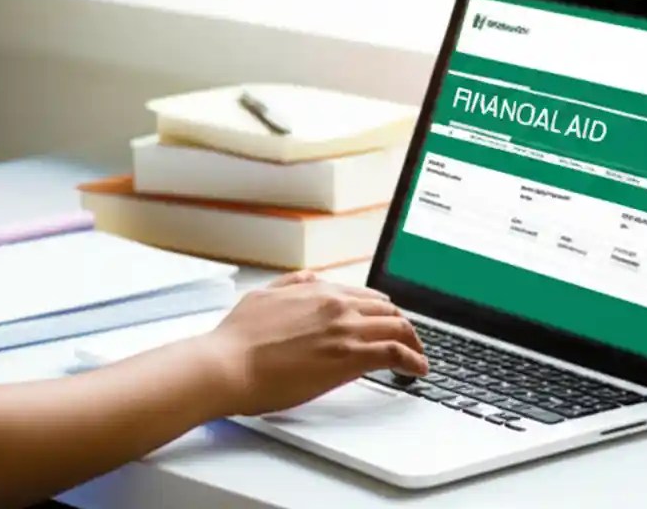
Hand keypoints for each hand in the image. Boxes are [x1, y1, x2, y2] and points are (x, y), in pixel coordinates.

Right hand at [203, 272, 427, 416]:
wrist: (228, 364)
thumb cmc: (238, 339)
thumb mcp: (263, 295)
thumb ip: (291, 285)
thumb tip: (310, 278)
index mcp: (318, 291)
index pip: (365, 297)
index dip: (382, 312)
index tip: (388, 322)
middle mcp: (337, 305)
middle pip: (388, 311)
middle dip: (402, 326)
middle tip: (408, 341)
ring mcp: (346, 330)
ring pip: (398, 327)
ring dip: (413, 342)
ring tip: (419, 356)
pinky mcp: (350, 357)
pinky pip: (395, 353)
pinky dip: (413, 359)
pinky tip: (418, 369)